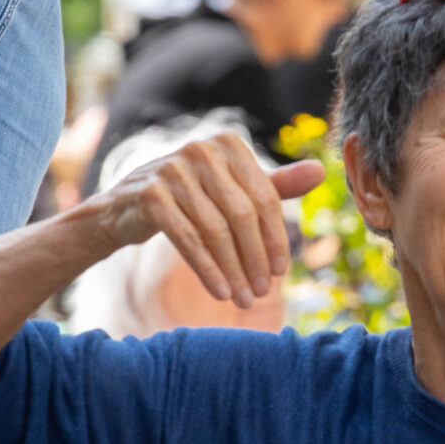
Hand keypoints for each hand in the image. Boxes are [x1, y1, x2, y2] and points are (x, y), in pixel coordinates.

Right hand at [85, 129, 321, 304]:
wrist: (124, 207)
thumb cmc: (189, 198)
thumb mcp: (231, 190)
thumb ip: (274, 185)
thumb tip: (320, 173)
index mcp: (228, 144)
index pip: (265, 197)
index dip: (276, 238)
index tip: (281, 272)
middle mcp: (201, 150)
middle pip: (242, 214)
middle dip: (255, 259)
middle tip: (261, 292)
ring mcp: (172, 169)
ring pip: (215, 230)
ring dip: (233, 271)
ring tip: (242, 299)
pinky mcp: (150, 193)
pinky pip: (187, 238)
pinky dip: (207, 269)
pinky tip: (219, 292)